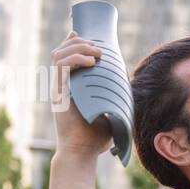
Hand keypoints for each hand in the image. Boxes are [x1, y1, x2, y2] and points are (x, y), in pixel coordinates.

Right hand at [50, 30, 113, 157]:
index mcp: (70, 87)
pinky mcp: (58, 93)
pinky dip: (76, 59)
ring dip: (78, 47)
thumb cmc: (97, 137)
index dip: (74, 43)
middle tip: (99, 48)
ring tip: (97, 53)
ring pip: (59, 55)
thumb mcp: (110, 110)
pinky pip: (61, 67)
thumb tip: (131, 87)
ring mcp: (58, 88)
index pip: (66, 57)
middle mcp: (62, 85)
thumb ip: (114, 97)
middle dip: (80, 43)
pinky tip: (91, 61)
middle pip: (62, 52)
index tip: (87, 36)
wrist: (83, 152)